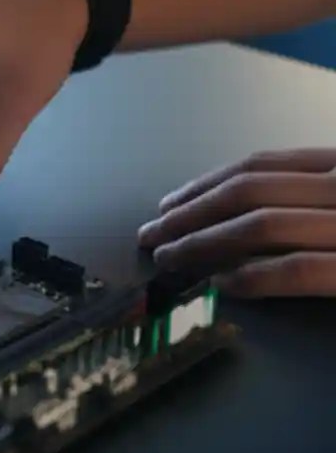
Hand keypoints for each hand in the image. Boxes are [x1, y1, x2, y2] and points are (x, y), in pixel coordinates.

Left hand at [138, 149, 335, 297]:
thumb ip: (303, 197)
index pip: (259, 167)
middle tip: (150, 236)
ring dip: (202, 243)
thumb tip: (229, 216)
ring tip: (168, 259)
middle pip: (247, 193)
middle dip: (188, 215)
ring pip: (260, 225)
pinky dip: (252, 276)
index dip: (203, 187)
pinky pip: (296, 269)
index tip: (167, 206)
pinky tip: (221, 285)